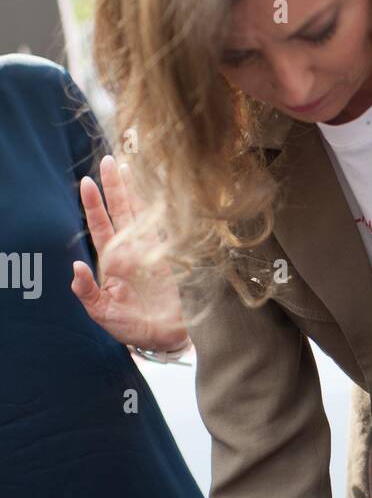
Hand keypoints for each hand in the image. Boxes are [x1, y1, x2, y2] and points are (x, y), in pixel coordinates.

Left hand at [71, 154, 187, 351]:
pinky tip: (158, 193)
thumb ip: (87, 292)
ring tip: (129, 166)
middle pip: (120, 212)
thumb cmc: (129, 327)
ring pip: (140, 214)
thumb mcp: (102, 313)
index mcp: (111, 261)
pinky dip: (160, 210)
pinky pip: (163, 228)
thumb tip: (76, 268)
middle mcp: (129, 250)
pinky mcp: (168, 257)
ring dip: (134, 192)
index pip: (100, 227)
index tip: (86, 182)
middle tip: (109, 161)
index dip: (93, 205)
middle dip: (114, 187)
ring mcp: (149, 251)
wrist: (162, 336)